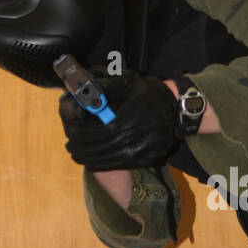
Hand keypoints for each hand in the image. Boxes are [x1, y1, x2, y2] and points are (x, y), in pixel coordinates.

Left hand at [58, 67, 182, 170]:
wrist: (178, 111)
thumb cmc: (151, 94)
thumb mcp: (130, 81)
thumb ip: (108, 85)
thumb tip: (86, 88)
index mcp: (131, 120)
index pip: (100, 132)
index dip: (82, 134)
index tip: (71, 132)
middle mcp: (136, 140)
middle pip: (100, 148)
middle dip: (81, 148)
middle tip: (69, 146)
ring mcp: (142, 152)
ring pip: (107, 160)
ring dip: (88, 158)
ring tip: (76, 153)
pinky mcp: (145, 160)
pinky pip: (118, 165)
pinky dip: (101, 164)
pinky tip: (92, 160)